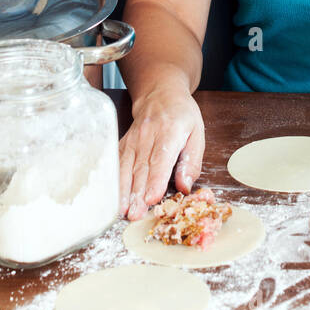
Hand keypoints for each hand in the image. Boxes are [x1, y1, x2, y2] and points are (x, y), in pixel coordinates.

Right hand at [118, 86, 203, 220]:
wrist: (160, 94)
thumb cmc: (182, 115)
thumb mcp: (197, 133)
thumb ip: (192, 161)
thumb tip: (185, 186)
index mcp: (170, 131)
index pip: (161, 159)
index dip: (155, 180)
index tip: (151, 199)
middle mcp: (148, 135)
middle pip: (141, 167)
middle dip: (137, 193)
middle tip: (135, 215)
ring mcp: (133, 139)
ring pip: (126, 167)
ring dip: (123, 190)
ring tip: (122, 210)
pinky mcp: (124, 143)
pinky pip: (118, 162)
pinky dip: (114, 180)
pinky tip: (112, 195)